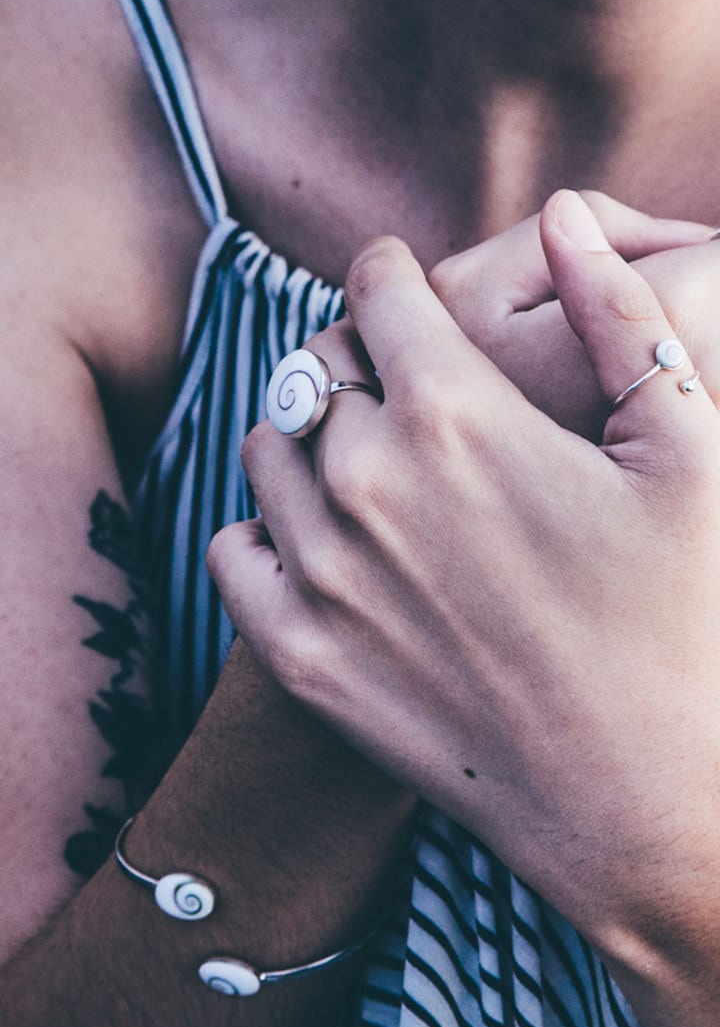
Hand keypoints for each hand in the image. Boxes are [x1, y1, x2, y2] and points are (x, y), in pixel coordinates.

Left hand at [207, 192, 719, 978]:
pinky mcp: (301, 655)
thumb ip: (620, 319)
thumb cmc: (680, 629)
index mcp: (455, 413)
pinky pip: (236, 550)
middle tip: (399, 382)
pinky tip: (323, 540)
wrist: (639, 806)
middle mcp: (365, 481)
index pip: (379, 289)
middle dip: (355, 356)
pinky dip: (266, 529)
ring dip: (307, 435)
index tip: (406, 285)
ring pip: (268, 449)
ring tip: (364, 459)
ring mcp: (321, 573)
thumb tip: (560, 220)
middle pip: (316, 365)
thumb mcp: (687, 453)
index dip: (395, 273)